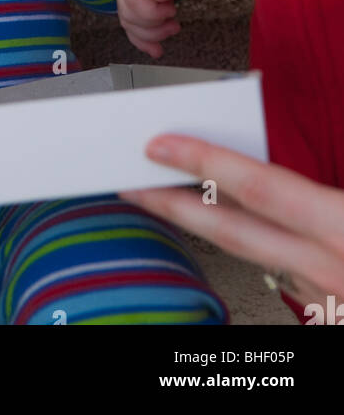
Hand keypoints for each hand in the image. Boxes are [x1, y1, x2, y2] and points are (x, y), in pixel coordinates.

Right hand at [117, 0, 193, 58]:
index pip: (134, 0)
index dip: (153, 12)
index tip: (170, 8)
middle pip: (129, 16)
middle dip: (154, 25)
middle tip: (174, 19)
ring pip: (129, 25)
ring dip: (152, 35)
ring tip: (172, 28)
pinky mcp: (132, 7)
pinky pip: (132, 28)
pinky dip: (143, 41)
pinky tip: (155, 50)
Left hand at [119, 134, 343, 319]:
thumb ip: (329, 176)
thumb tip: (277, 149)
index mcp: (339, 226)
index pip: (256, 187)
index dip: (204, 162)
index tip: (161, 145)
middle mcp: (322, 265)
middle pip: (229, 231)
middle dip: (172, 204)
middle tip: (129, 180)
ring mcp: (319, 294)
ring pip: (247, 252)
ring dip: (203, 224)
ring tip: (165, 196)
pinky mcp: (321, 309)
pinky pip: (272, 270)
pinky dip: (245, 244)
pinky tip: (228, 223)